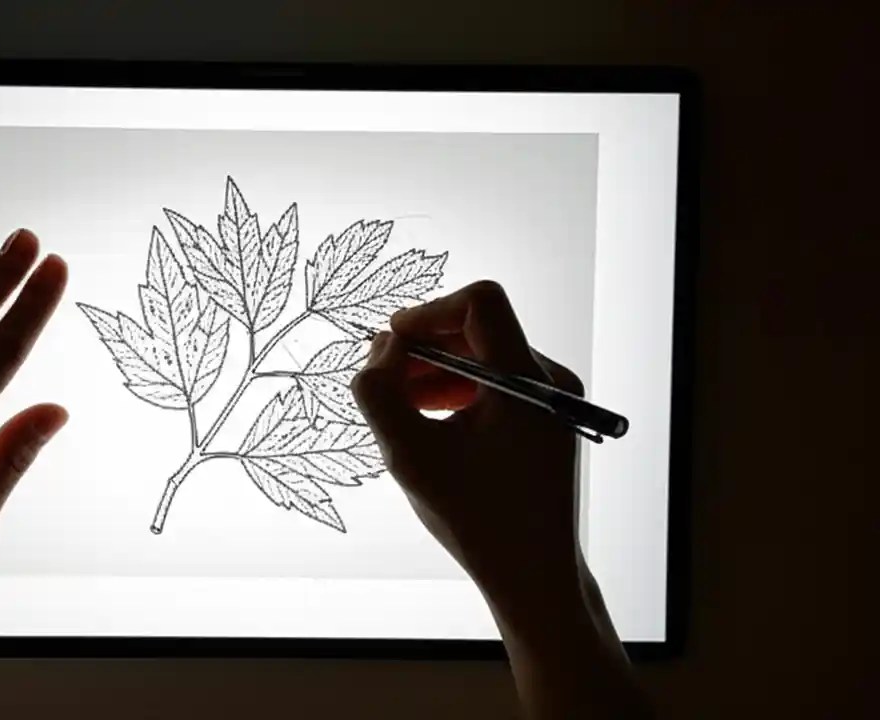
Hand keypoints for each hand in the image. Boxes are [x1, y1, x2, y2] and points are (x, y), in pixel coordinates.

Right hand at [350, 280, 584, 611]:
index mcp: (526, 381)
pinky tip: (426, 418)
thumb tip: (381, 347)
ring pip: (483, 355)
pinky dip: (456, 390)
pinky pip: (494, 381)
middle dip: (423, 347)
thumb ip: (380, 394)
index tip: (392, 343)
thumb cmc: (476, 521)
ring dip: (435, 370)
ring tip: (398, 405)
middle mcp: (548, 379)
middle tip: (383, 380)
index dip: (428, 312)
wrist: (534, 574)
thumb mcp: (410, 457)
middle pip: (478, 329)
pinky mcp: (544, 416)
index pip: (480, 303)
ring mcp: (550, 398)